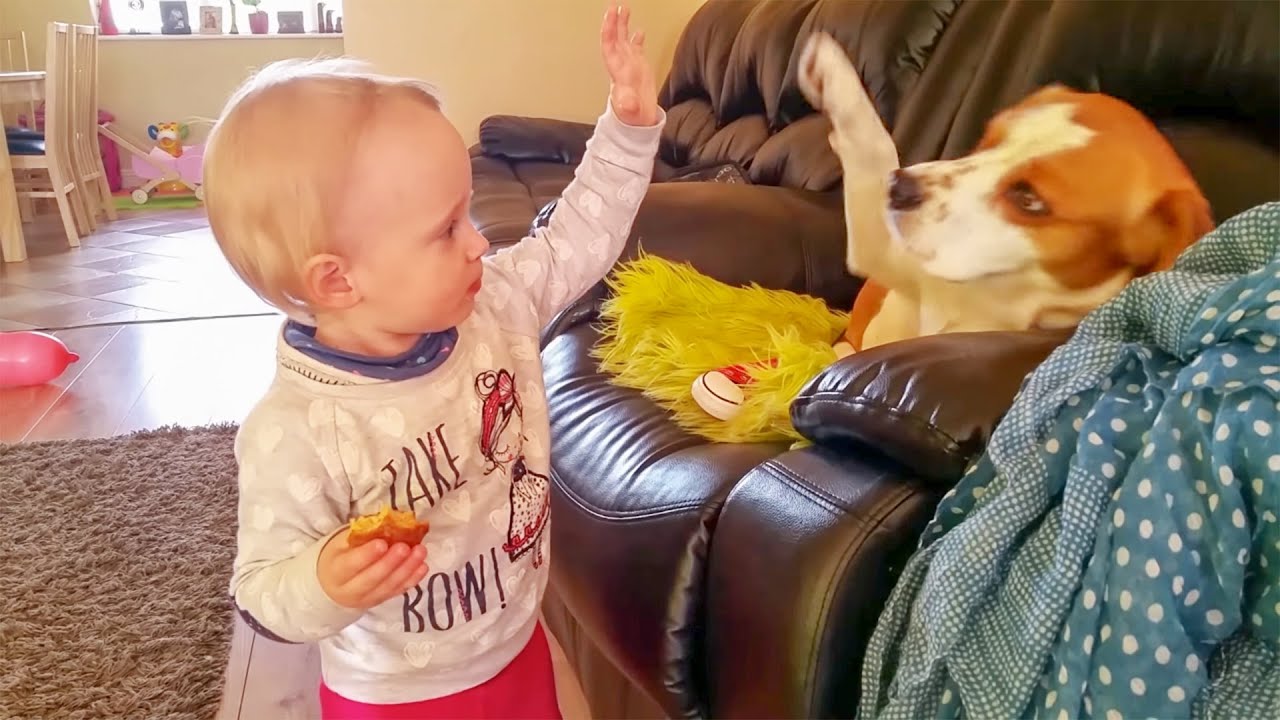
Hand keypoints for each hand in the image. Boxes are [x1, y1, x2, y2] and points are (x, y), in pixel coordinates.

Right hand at [317, 530, 428, 609]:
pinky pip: (397, 592)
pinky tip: (423, 567)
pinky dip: (412, 580)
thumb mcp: (342, 541)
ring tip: (420, 552)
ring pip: (387, 587)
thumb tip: (386, 521)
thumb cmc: (340, 555)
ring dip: (406, 570)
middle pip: (371, 579)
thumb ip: (361, 533)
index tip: (382, 543)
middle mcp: (349, 589)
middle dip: (390, 563)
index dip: (367, 555)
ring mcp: (366, 599)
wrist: (332, 584)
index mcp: (335, 570)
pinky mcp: (380, 601)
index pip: (350, 565)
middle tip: (405, 547)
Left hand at [601, 5, 658, 126]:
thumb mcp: (631, 112)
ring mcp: (630, 66)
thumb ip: (628, 105)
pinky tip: (639, 30)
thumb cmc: (633, 117)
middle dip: (614, 21)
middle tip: (614, 5)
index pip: (610, 46)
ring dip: (623, 25)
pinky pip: (636, 49)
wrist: (639, 123)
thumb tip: (626, 102)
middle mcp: (622, 65)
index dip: (609, 30)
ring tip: (624, 8)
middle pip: (615, 39)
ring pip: (624, 41)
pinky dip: (637, 39)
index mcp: (618, 71)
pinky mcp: (639, 68)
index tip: (610, 14)